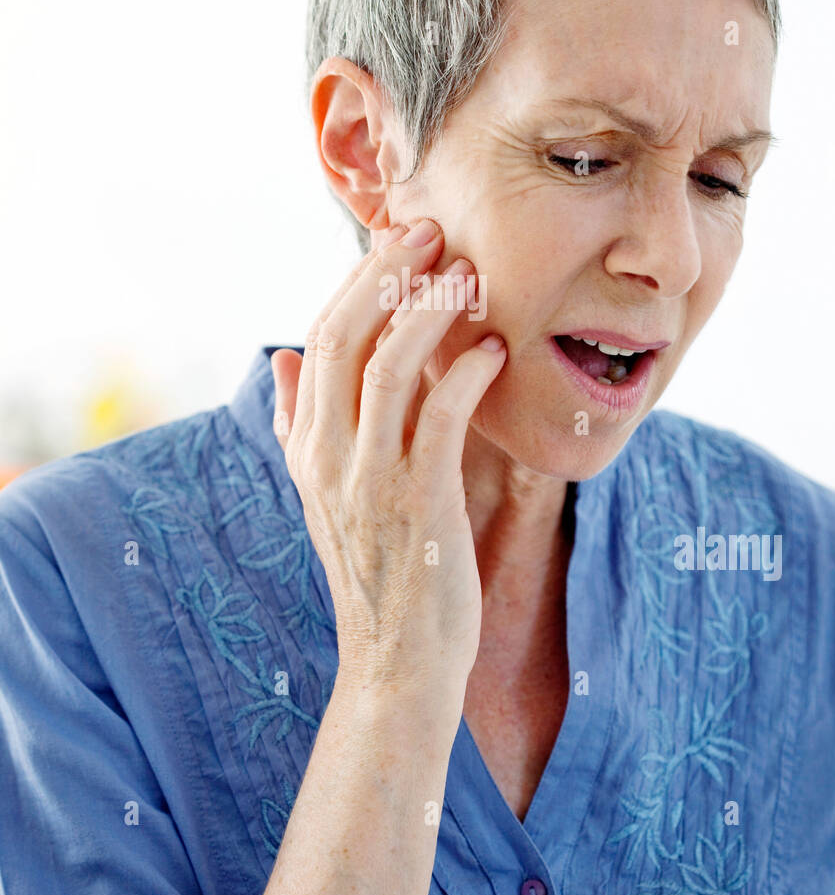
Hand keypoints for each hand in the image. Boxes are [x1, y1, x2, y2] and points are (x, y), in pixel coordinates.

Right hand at [270, 220, 505, 698]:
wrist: (397, 663)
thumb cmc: (379, 570)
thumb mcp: (324, 494)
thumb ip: (302, 422)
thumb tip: (282, 356)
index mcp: (307, 446)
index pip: (319, 337)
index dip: (359, 281)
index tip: (400, 241)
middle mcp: (327, 455)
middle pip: (343, 335)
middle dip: (388, 273)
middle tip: (433, 231)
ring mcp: (369, 479)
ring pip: (388, 363)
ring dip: (431, 309)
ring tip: (470, 276)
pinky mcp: (419, 502)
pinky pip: (439, 414)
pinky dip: (466, 372)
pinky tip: (493, 351)